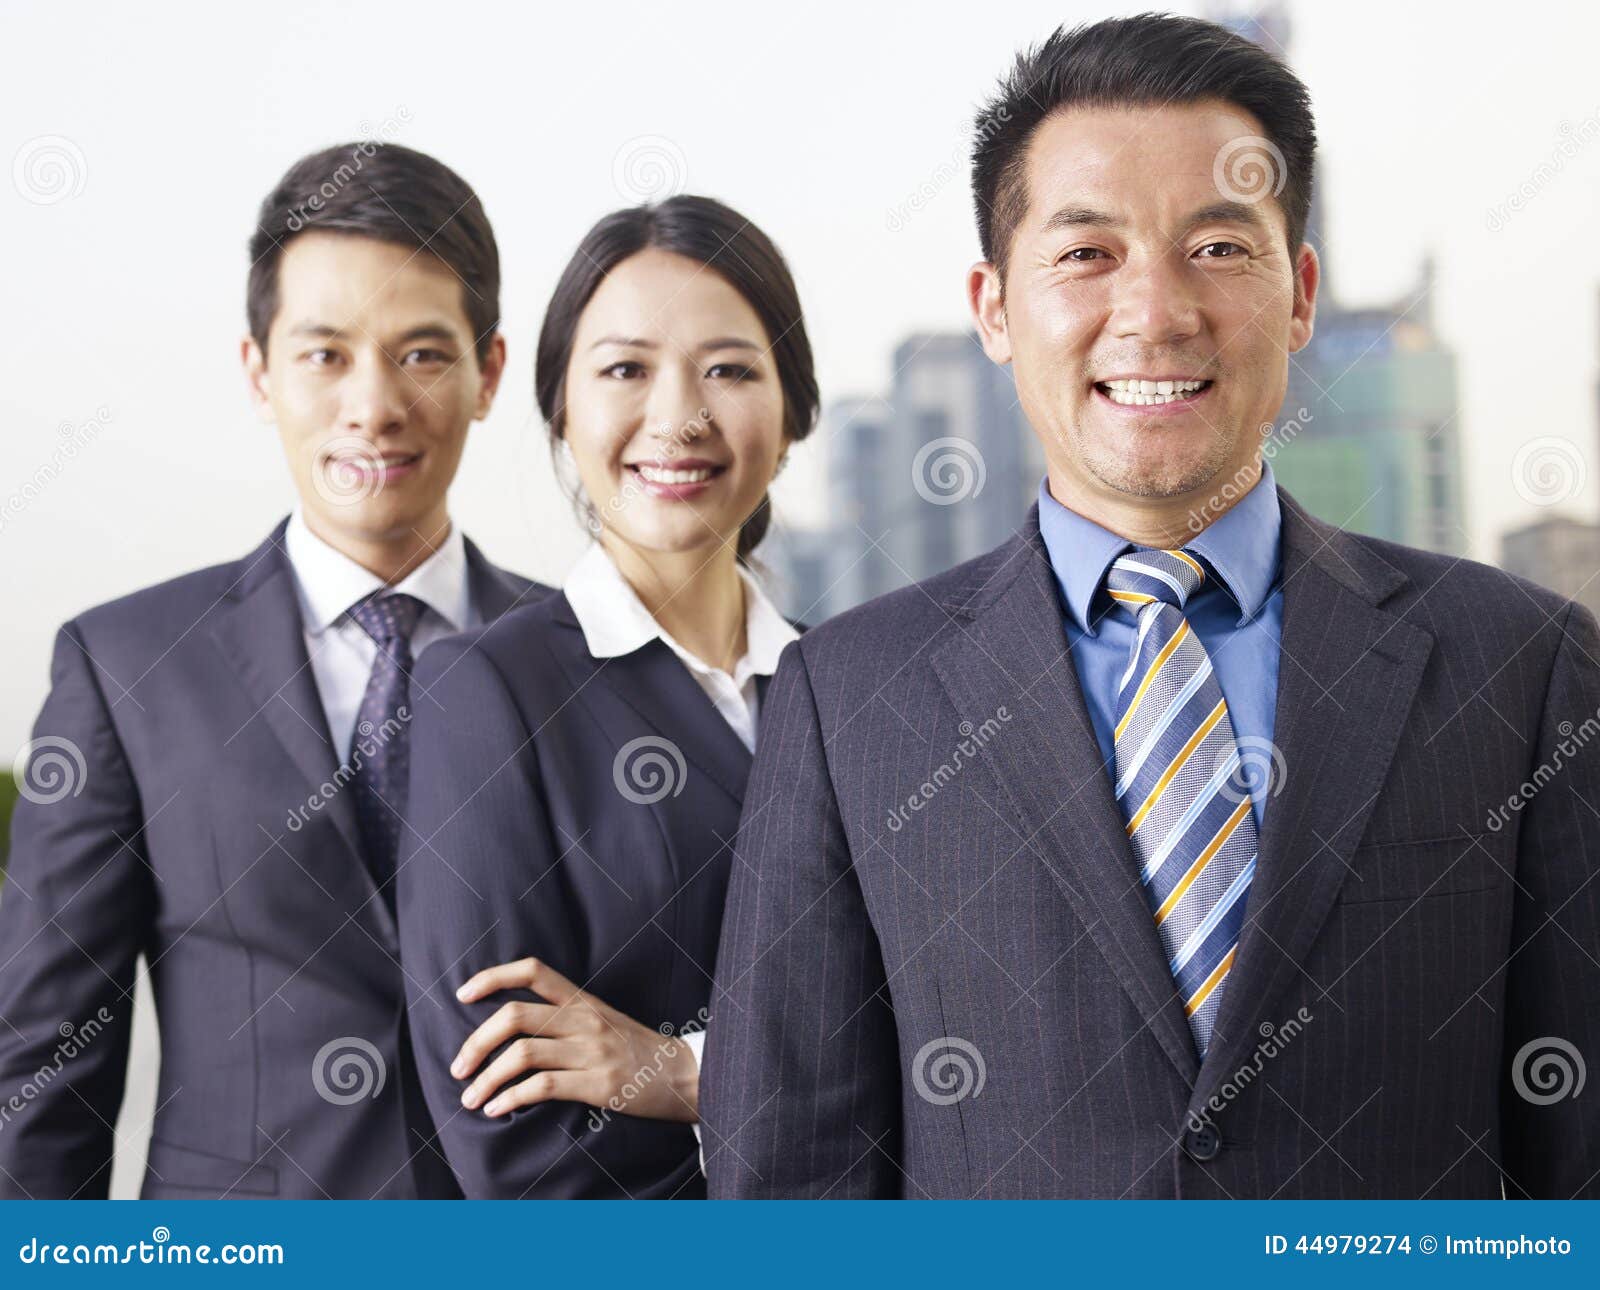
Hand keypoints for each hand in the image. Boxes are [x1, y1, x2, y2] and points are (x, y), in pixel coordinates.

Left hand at [450, 956, 699, 1122]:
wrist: (684, 1075)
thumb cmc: (637, 1049)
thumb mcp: (602, 1020)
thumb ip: (564, 1018)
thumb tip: (511, 1030)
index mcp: (582, 999)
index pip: (532, 969)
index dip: (492, 976)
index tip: (462, 994)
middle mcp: (584, 1019)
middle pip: (514, 1016)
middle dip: (475, 1043)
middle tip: (458, 1068)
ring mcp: (591, 1050)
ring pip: (522, 1055)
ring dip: (486, 1079)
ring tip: (469, 1098)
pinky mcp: (598, 1083)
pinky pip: (541, 1087)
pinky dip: (509, 1099)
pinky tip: (496, 1109)